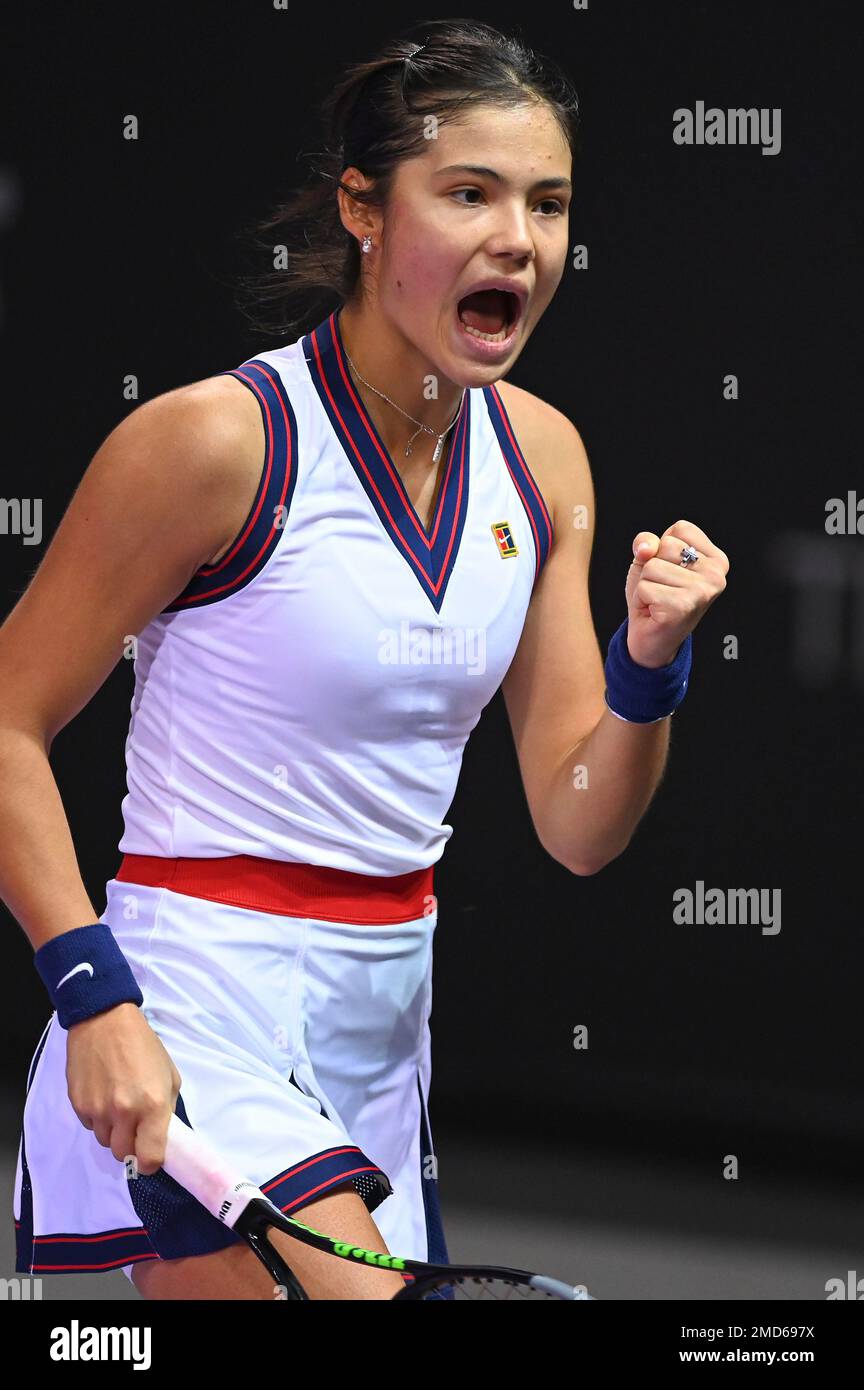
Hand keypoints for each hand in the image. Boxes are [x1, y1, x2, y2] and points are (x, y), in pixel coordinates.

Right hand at [66, 1002, 181, 1174]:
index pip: (149, 1158)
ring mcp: (98, 1110)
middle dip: (131, 1146)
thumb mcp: (169, 1075)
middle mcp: (124, 1112)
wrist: (105, 1021)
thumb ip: (166, 1109)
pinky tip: (103, 1095)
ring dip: (113, 1131)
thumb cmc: (143, 1046)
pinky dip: (98, 1118)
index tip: (151, 1156)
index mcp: (152, 1105)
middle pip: (123, 1154)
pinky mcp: (78, 1104)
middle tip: (135, 1127)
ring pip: (104, 1141)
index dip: (151, 1162)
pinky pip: (90, 1125)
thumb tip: (160, 1135)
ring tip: (118, 1105)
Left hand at [624, 519, 729, 667]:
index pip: (681, 528)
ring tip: (657, 600)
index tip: (670, 571)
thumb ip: (647, 543)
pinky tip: (653, 611)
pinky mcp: (682, 607)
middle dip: (652, 566)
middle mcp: (716, 575)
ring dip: (645, 584)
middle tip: (662, 588)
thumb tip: (645, 548)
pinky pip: (644, 587)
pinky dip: (640, 599)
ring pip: (652, 566)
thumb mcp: (650, 560)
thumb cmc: (655, 594)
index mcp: (717, 559)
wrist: (651, 639)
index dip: (663, 547)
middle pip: (666, 546)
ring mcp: (701, 592)